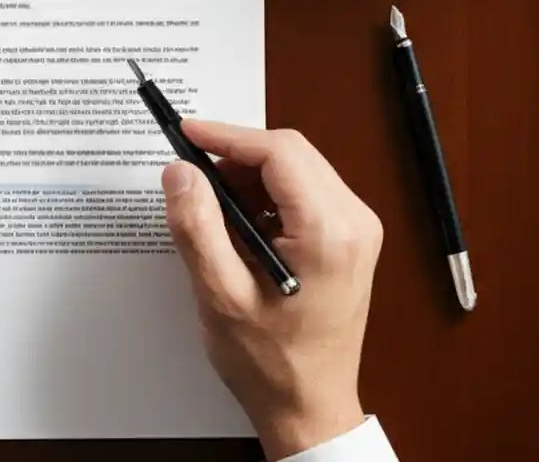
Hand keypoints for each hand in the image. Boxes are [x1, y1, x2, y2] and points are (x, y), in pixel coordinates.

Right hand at [161, 120, 381, 459]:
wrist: (309, 405)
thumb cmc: (270, 362)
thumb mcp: (220, 295)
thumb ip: (198, 228)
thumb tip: (180, 172)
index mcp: (330, 232)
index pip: (280, 152)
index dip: (228, 136)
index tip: (186, 133)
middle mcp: (355, 222)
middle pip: (291, 154)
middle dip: (236, 157)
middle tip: (192, 179)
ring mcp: (357, 229)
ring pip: (296, 170)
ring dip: (250, 178)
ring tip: (214, 215)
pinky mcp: (349, 238)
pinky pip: (304, 193)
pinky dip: (266, 197)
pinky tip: (240, 229)